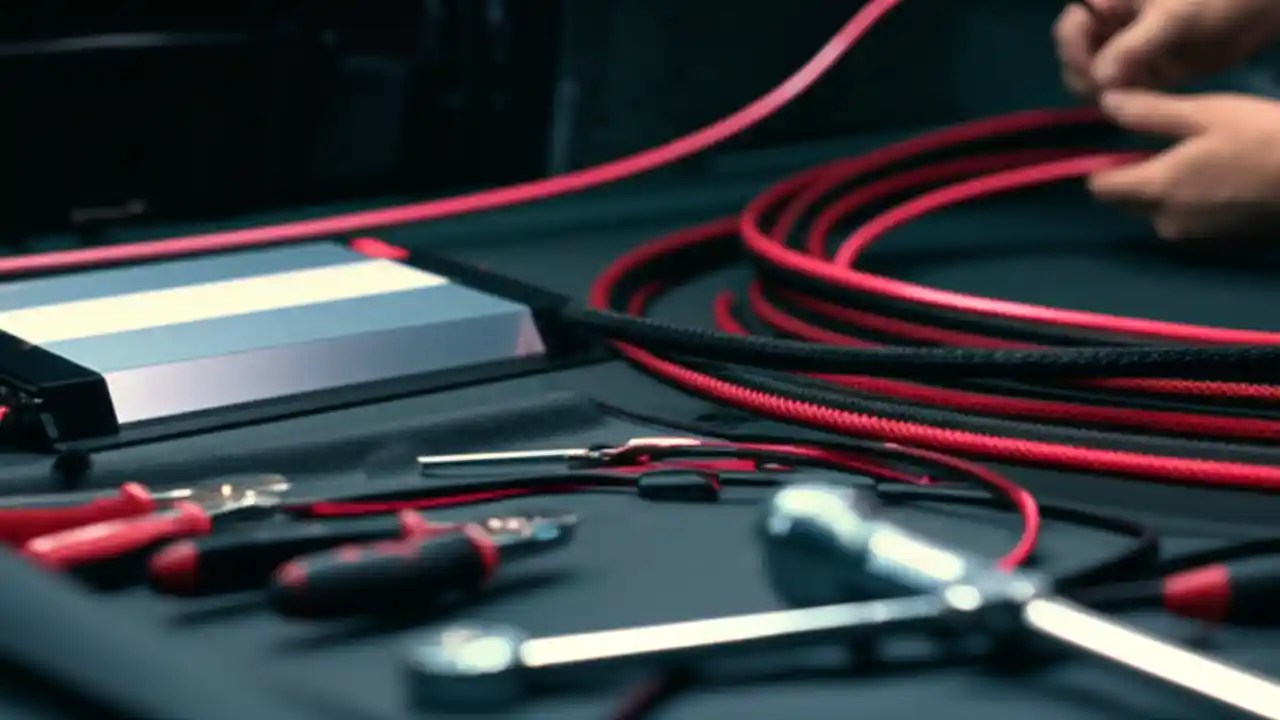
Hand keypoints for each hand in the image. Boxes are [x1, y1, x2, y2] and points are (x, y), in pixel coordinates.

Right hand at [1054, 0, 1279, 95]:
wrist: (1250, 16)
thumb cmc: (1209, 0)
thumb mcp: (1172, 17)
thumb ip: (1134, 45)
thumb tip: (1099, 79)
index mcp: (1108, 2)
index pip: (1071, 28)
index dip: (1075, 52)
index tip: (1097, 74)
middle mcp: (1109, 26)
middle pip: (1074, 56)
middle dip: (1084, 76)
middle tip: (1108, 92)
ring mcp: (1123, 51)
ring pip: (1090, 76)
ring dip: (1099, 92)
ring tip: (1122, 99)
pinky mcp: (1140, 72)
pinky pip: (1116, 91)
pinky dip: (1119, 100)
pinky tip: (1133, 105)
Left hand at [1088, 90, 1279, 243]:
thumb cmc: (1259, 137)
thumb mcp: (1202, 113)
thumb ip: (1148, 112)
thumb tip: (1106, 103)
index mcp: (1154, 189)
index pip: (1100, 188)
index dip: (1104, 167)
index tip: (1122, 148)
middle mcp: (1164, 222)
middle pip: (1126, 203)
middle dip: (1134, 179)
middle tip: (1166, 150)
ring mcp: (1191, 238)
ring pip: (1157, 214)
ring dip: (1164, 193)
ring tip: (1199, 164)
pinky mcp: (1215, 245)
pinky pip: (1186, 225)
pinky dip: (1191, 206)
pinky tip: (1220, 185)